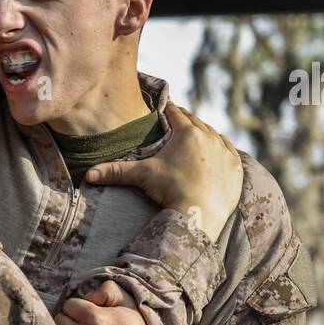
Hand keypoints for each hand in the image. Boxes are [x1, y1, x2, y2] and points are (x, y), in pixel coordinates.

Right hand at [84, 102, 241, 242]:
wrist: (199, 214)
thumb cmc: (170, 191)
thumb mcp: (142, 176)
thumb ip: (115, 172)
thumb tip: (87, 175)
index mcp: (187, 133)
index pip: (175, 114)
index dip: (167, 111)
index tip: (163, 110)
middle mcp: (209, 137)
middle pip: (196, 122)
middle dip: (186, 121)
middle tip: (178, 122)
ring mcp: (225, 152)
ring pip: (214, 135)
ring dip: (205, 134)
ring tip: (197, 137)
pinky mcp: (236, 168)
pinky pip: (230, 151)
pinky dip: (222, 149)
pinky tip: (217, 151)